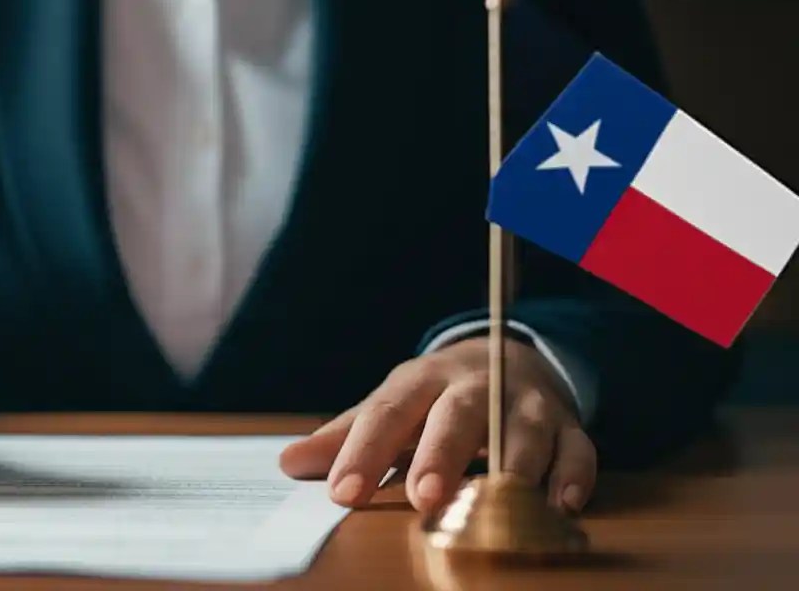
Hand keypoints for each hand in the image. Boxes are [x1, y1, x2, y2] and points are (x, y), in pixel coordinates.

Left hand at [279, 338, 595, 513]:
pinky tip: (560, 505)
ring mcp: (526, 406)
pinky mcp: (568, 428)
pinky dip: (571, 477)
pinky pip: (577, 451)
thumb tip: (288, 464)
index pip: (388, 413)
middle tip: (424, 496)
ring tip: (495, 508)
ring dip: (512, 470)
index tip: (344, 492)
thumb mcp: (390, 406)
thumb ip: (345, 438)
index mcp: (421, 381)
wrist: (508, 357)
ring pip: (523, 432)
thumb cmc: (436, 396)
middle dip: (442, 454)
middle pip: (459, 415)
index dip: (364, 452)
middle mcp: (476, 388)